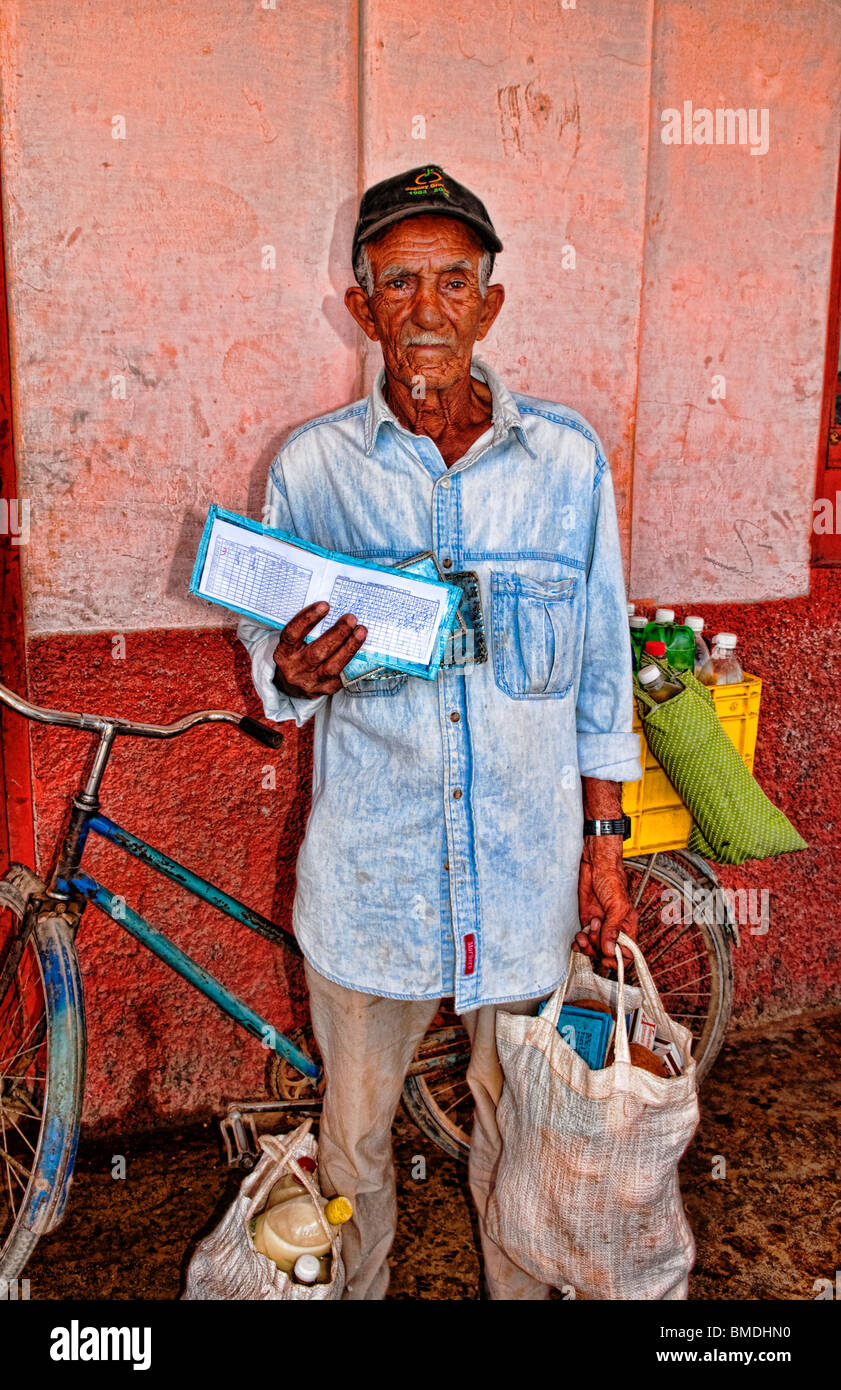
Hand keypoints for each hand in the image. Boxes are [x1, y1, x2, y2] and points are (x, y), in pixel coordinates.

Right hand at [272, 602, 367, 698]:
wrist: (292, 686)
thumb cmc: (296, 656)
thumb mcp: (293, 643)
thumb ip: (307, 630)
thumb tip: (332, 610)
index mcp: (283, 653)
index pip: (293, 635)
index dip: (308, 619)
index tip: (325, 605)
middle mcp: (295, 670)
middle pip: (317, 652)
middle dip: (336, 633)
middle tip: (350, 618)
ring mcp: (310, 683)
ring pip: (332, 667)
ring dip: (349, 647)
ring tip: (361, 631)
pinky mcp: (326, 690)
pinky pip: (342, 675)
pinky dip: (352, 659)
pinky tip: (360, 647)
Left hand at [574, 837, 637, 972]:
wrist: (594, 864)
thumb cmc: (612, 879)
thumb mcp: (617, 905)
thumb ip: (614, 928)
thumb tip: (610, 950)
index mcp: (627, 926)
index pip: (628, 953)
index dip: (618, 959)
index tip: (607, 955)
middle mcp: (614, 929)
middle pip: (608, 953)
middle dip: (598, 948)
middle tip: (593, 932)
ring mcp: (599, 926)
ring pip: (594, 949)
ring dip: (587, 945)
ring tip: (585, 930)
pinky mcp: (585, 921)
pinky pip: (583, 940)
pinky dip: (579, 943)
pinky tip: (577, 938)